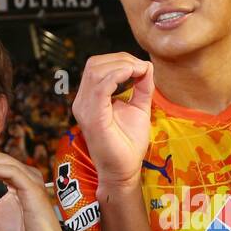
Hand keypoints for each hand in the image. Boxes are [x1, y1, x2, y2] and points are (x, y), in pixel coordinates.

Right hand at [71, 53, 154, 188]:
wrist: (123, 172)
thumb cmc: (128, 145)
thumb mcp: (139, 108)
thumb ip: (142, 87)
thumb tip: (147, 66)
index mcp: (90, 99)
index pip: (98, 67)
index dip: (121, 60)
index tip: (143, 68)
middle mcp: (82, 101)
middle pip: (95, 63)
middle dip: (122, 59)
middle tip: (142, 68)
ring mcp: (84, 108)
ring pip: (96, 70)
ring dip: (122, 65)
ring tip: (140, 72)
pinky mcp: (92, 117)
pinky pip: (101, 85)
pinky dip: (119, 75)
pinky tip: (134, 76)